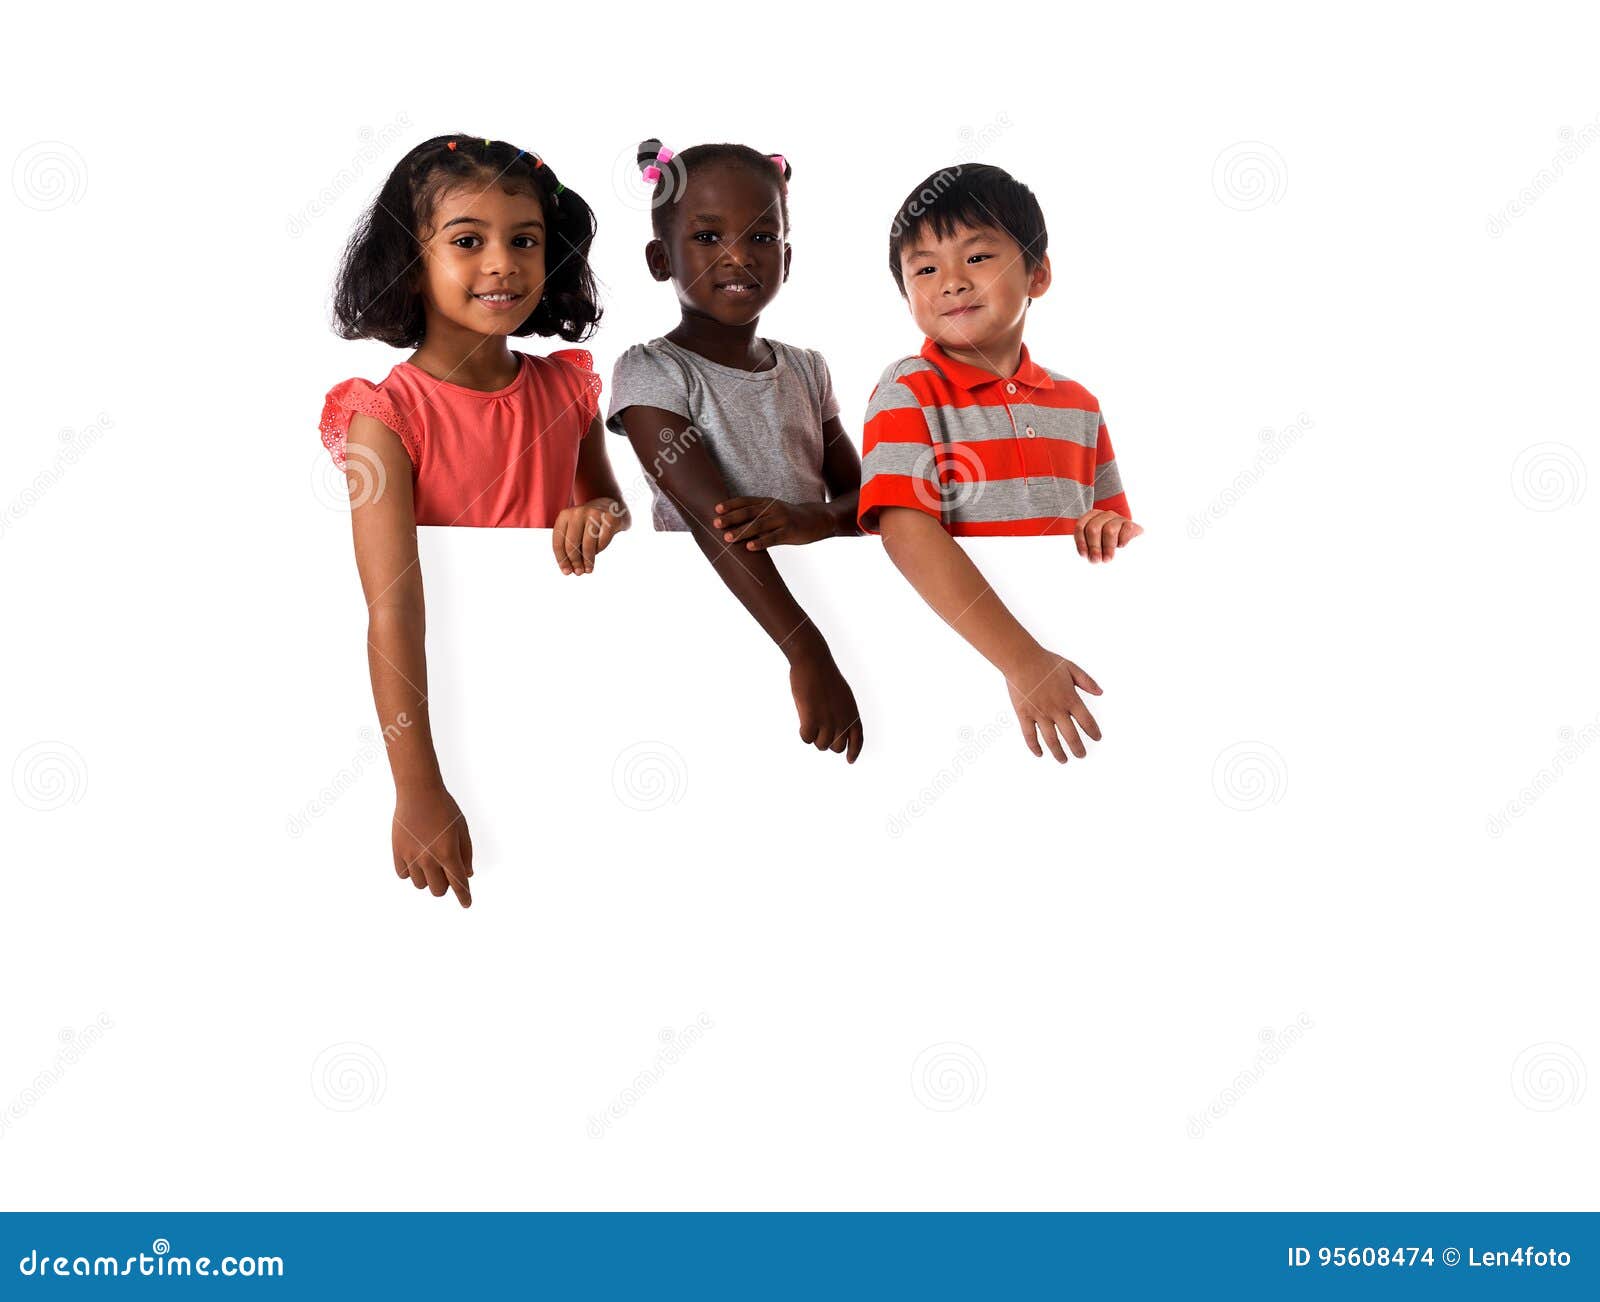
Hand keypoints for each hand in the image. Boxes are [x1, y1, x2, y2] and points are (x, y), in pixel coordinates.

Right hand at [392, 786, 472, 906]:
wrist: (418, 792)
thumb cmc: (445, 809)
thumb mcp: (462, 829)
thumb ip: (465, 853)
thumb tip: (466, 875)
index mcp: (448, 853)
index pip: (458, 883)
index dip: (464, 896)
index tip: (467, 904)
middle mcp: (429, 858)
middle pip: (438, 890)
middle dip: (445, 885)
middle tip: (446, 871)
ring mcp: (411, 856)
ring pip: (420, 885)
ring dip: (428, 878)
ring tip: (430, 861)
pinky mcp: (397, 852)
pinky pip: (404, 875)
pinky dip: (411, 872)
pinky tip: (416, 860)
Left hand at [553, 498, 625, 574]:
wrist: (611, 507)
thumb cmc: (589, 524)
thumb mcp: (575, 530)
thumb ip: (570, 546)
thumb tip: (570, 570)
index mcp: (564, 515)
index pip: (558, 541)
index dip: (562, 559)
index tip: (567, 572)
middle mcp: (578, 512)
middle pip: (571, 544)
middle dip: (575, 561)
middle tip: (579, 573)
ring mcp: (594, 514)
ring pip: (587, 544)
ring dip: (588, 560)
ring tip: (588, 569)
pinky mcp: (610, 519)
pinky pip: (602, 542)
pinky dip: (599, 550)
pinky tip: (598, 551)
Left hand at [713, 497, 831, 550]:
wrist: (816, 519)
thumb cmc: (788, 518)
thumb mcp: (772, 512)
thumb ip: (755, 517)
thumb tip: (730, 527)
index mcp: (766, 502)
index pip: (745, 501)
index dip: (731, 504)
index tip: (715, 509)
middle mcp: (772, 508)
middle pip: (749, 512)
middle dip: (731, 518)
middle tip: (715, 523)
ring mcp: (782, 519)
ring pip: (758, 525)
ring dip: (742, 531)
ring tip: (727, 538)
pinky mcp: (790, 532)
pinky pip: (773, 538)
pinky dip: (761, 542)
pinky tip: (749, 547)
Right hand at [788, 649, 864, 762]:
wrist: (813, 661)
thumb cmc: (825, 676)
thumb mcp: (843, 695)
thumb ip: (844, 713)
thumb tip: (840, 732)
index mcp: (852, 713)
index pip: (858, 740)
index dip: (854, 752)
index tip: (850, 760)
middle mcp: (843, 720)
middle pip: (837, 747)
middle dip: (827, 742)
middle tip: (818, 730)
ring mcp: (827, 720)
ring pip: (821, 745)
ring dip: (814, 737)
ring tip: (809, 721)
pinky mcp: (811, 718)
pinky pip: (807, 738)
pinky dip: (803, 734)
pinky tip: (802, 723)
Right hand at [1004, 649, 1103, 761]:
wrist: (1021, 659)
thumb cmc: (1046, 661)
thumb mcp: (1071, 667)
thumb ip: (1086, 681)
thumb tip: (1101, 693)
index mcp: (1070, 698)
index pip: (1087, 721)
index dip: (1093, 732)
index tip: (1097, 738)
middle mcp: (1056, 709)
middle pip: (1071, 736)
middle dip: (1078, 749)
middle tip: (1081, 755)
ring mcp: (1040, 713)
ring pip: (1051, 740)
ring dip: (1059, 753)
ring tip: (1064, 760)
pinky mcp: (1024, 714)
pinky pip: (1030, 736)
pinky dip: (1035, 747)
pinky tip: (1040, 754)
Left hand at [1074, 509, 1142, 562]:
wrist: (1134, 550)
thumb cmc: (1109, 548)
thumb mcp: (1096, 548)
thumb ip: (1088, 549)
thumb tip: (1089, 557)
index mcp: (1092, 518)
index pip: (1081, 526)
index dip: (1081, 542)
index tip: (1084, 555)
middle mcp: (1104, 515)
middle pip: (1093, 528)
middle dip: (1094, 546)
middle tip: (1097, 560)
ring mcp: (1118, 518)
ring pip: (1109, 530)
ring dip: (1108, 547)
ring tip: (1108, 558)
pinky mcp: (1131, 524)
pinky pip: (1125, 531)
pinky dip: (1122, 541)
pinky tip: (1121, 546)